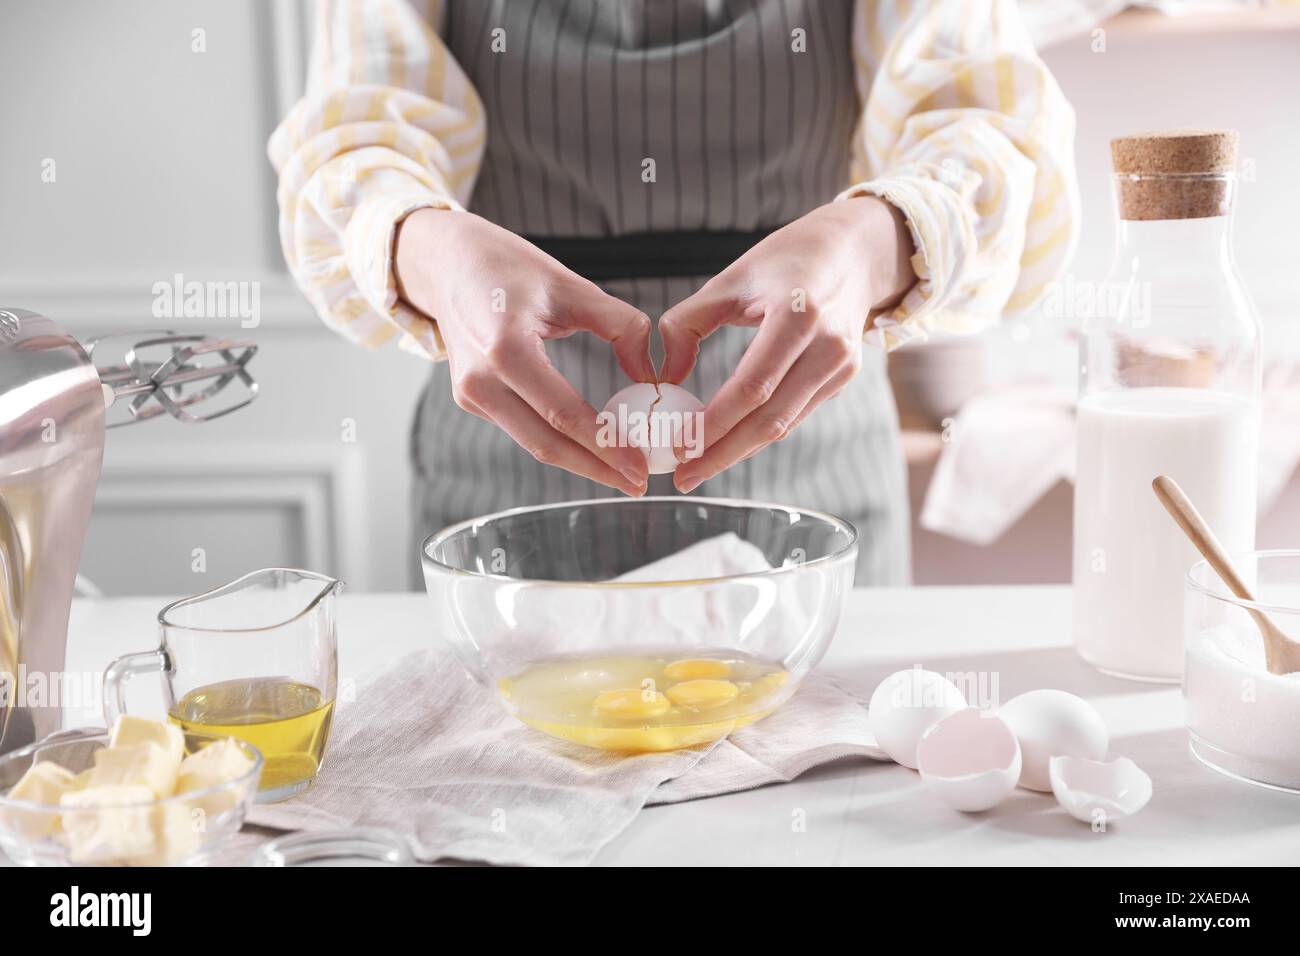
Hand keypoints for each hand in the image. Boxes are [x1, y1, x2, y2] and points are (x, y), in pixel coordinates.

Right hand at [395, 209, 655, 495]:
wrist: (448, 263)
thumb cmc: (508, 267)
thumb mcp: (571, 285)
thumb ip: (621, 327)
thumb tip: (652, 375)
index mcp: (505, 348)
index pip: (563, 413)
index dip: (605, 446)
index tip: (640, 467)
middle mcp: (481, 380)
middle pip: (546, 443)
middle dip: (596, 469)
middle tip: (638, 483)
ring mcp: (470, 394)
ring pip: (533, 443)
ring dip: (579, 462)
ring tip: (621, 471)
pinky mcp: (471, 400)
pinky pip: (521, 428)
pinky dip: (557, 441)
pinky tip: (589, 446)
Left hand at [659, 197, 915, 492]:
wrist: (856, 250)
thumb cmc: (787, 259)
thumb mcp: (730, 278)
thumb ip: (687, 324)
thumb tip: (666, 376)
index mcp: (797, 314)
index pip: (752, 388)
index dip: (714, 424)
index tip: (678, 446)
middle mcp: (827, 345)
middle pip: (770, 419)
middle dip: (723, 454)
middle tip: (685, 478)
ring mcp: (841, 366)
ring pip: (784, 425)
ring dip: (739, 451)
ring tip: (699, 468)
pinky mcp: (844, 377)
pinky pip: (796, 414)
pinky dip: (760, 432)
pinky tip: (730, 443)